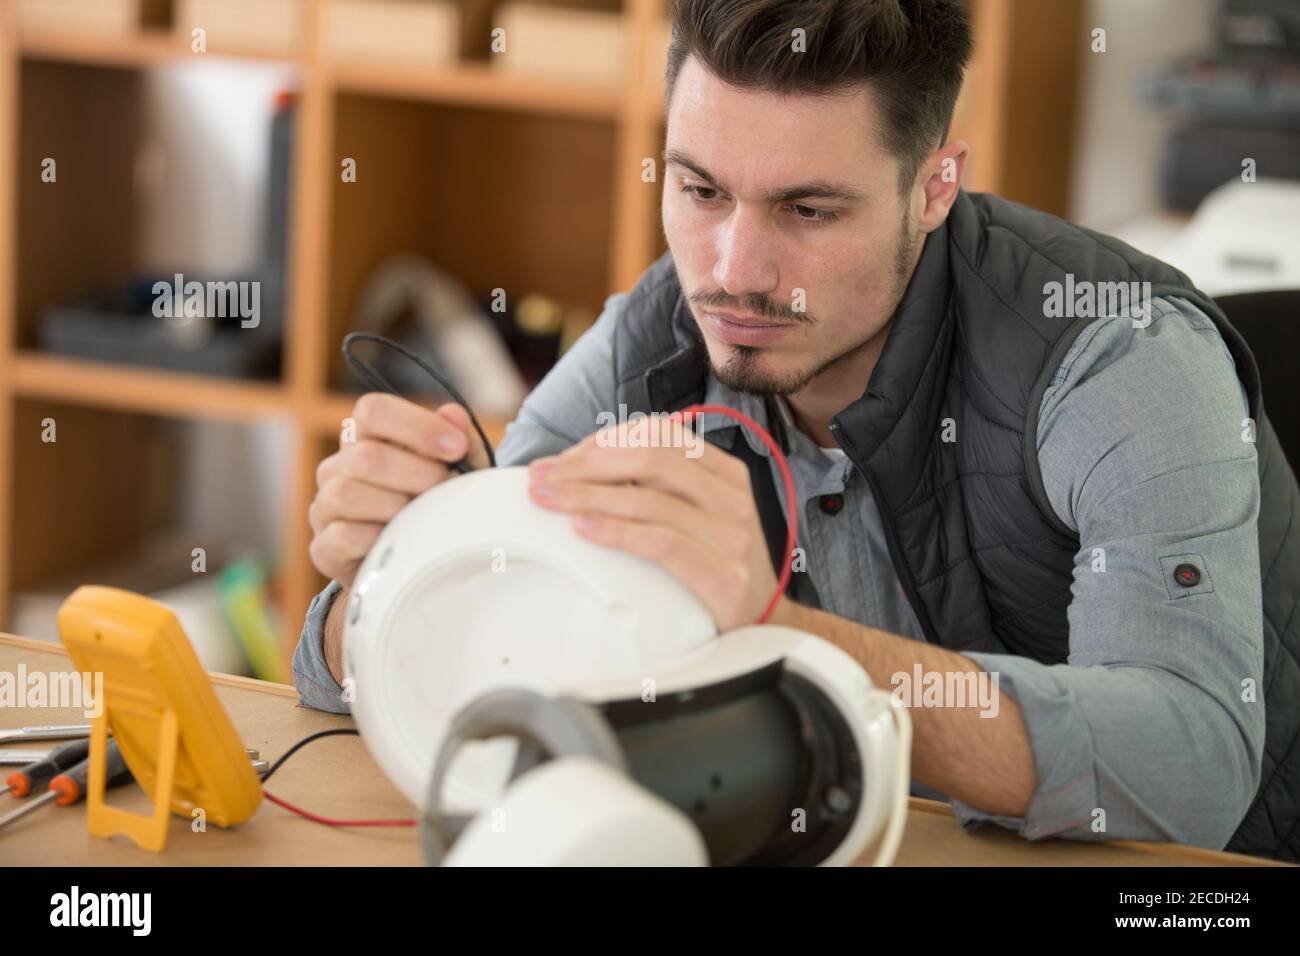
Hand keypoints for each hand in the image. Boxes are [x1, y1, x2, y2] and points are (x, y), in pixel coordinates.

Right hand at [310, 393, 488, 587]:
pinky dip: (379, 539)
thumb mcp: (457, 473)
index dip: (417, 425)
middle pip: (366, 456)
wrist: (417, 565)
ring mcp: (325, 507)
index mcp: (364, 439)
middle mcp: (337, 468)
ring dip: (398, 507)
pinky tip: (402, 542)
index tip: (456, 447)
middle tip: (447, 489)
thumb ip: (459, 441)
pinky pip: (343, 536)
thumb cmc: (435, 506)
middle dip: (418, 474)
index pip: (373, 410)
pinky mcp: (324, 547)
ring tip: (425, 518)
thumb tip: (452, 415)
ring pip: (348, 493)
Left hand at [526, 416, 779, 629]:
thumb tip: (584, 471)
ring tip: (548, 500)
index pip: (659, 434)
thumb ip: (660, 490)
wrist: (765, 626)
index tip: (562, 459)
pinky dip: (616, 530)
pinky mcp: (723, 573)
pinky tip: (583, 528)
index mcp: (726, 473)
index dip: (604, 440)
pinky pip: (660, 541)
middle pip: (649, 457)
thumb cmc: (716, 569)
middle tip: (541, 476)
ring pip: (648, 497)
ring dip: (586, 495)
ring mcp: (731, 534)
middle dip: (585, 463)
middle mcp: (732, 497)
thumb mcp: (699, 517)